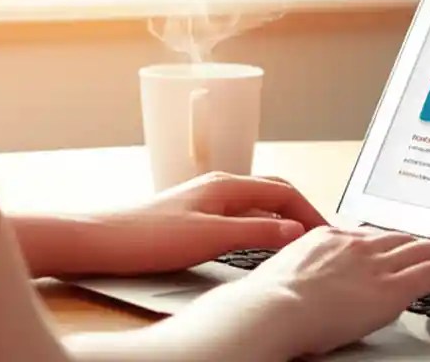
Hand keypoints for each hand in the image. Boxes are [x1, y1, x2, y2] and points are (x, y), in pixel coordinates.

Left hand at [58, 171, 328, 276]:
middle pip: (274, 193)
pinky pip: (241, 217)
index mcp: (227, 185)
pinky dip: (261, 227)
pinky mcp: (195, 217)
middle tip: (322, 236)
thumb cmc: (146, 237)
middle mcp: (219, 187)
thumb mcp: (210, 237)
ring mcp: (206, 201)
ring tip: (299, 241)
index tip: (329, 233)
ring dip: (282, 219)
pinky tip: (260, 245)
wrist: (99, 242)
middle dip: (301, 212)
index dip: (311, 212)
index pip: (284, 192)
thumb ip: (256, 232)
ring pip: (257, 205)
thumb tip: (296, 231)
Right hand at [160, 226, 429, 360]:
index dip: (386, 249)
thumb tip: (298, 287)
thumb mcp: (281, 275)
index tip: (391, 261)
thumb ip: (299, 271)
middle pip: (402, 235)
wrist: (270, 310)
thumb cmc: (265, 304)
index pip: (370, 236)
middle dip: (419, 250)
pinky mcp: (392, 285)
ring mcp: (375, 262)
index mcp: (328, 237)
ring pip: (425, 247)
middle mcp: (356, 243)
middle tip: (429, 266)